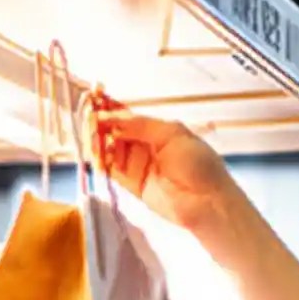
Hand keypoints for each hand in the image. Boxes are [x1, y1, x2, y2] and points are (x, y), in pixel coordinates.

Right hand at [93, 114, 264, 271]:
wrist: (208, 202)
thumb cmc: (199, 165)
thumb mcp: (173, 134)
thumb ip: (141, 125)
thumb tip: (112, 117)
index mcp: (158, 130)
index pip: (128, 115)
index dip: (111, 107)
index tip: (94, 97)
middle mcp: (145, 145)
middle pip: (115, 131)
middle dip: (100, 124)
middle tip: (89, 118)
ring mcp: (138, 165)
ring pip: (110, 149)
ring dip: (98, 142)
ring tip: (91, 136)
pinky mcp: (132, 184)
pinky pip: (112, 169)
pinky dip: (101, 162)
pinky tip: (96, 155)